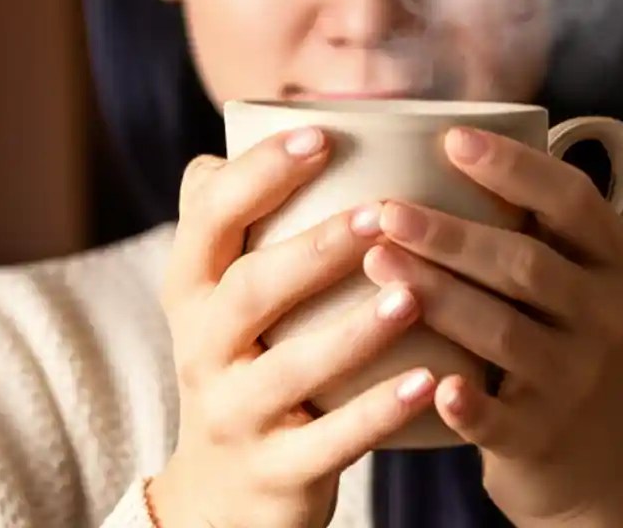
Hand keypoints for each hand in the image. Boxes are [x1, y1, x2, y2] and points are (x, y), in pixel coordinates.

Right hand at [150, 128, 435, 527]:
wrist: (222, 494)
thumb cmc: (243, 363)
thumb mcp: (218, 298)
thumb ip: (233, 225)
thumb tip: (243, 132)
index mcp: (191, 290)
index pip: (208, 218)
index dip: (259, 173)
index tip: (320, 135)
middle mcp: (201, 348)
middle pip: (248, 289)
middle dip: (316, 248)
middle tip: (384, 213)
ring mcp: (235, 414)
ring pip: (291, 368)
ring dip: (354, 331)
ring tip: (413, 295)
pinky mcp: (276, 470)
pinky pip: (330, 442)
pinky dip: (379, 413)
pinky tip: (430, 384)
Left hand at [362, 127, 622, 527]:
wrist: (604, 471)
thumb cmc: (568, 350)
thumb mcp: (583, 286)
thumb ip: (541, 229)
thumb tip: (451, 140)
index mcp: (618, 264)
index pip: (572, 200)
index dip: (513, 166)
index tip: (451, 138)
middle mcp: (608, 318)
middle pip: (525, 264)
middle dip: (450, 234)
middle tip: (386, 211)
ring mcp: (578, 381)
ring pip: (502, 332)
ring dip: (436, 296)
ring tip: (376, 263)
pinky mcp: (543, 439)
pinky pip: (498, 419)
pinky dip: (466, 403)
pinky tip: (430, 383)